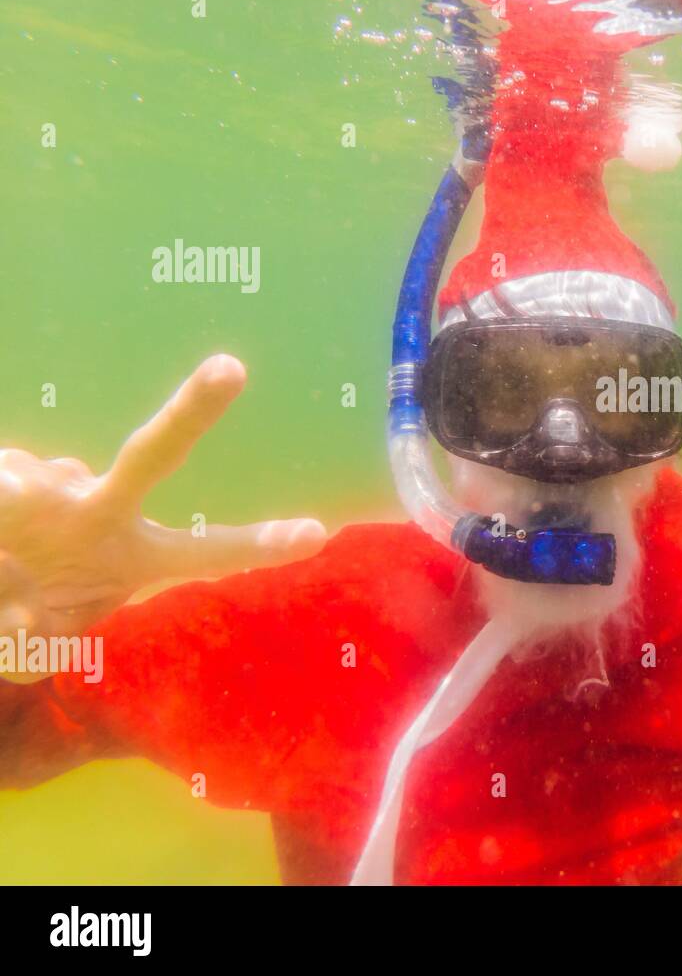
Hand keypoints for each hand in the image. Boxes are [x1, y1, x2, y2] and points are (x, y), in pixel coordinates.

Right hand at [0, 355, 326, 682]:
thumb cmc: (22, 612)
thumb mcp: (34, 646)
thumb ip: (33, 643)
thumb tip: (22, 614)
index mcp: (134, 556)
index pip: (204, 551)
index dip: (258, 545)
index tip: (317, 533)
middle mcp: (101, 510)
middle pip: (152, 454)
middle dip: (192, 411)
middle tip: (232, 368)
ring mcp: (51, 488)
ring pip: (35, 482)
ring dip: (14, 518)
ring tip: (5, 565)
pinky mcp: (2, 478)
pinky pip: (0, 488)